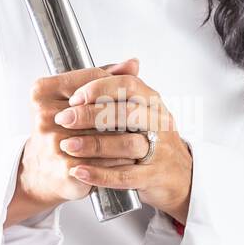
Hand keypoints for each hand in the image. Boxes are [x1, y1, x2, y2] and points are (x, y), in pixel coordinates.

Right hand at [7, 59, 142, 224]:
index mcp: (42, 91)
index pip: (91, 77)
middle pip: (101, 107)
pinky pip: (105, 161)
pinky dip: (122, 160)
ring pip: (106, 134)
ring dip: (128, 137)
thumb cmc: (62, 131)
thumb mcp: (76, 100)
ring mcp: (53, 142)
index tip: (128, 93)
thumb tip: (133, 63)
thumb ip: (104, 80)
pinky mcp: (66, 167)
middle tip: (143, 117)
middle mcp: (44, 116)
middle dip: (124, 113)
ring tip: (142, 137)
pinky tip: (131, 159)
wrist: (43, 171)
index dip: (115, 85)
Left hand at [54, 64, 193, 224]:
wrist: (180, 176)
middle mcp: (158, 122)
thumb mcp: (140, 111)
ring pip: (126, 143)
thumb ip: (118, 92)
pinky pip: (126, 175)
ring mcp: (159, 150)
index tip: (74, 97)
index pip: (128, 86)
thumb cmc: (153, 140)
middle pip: (126, 112)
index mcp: (152, 102)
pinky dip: (100, 174)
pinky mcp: (154, 176)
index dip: (99, 89)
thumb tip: (100, 67)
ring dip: (93, 144)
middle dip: (90, 114)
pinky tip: (79, 171)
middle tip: (63, 119)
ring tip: (67, 145)